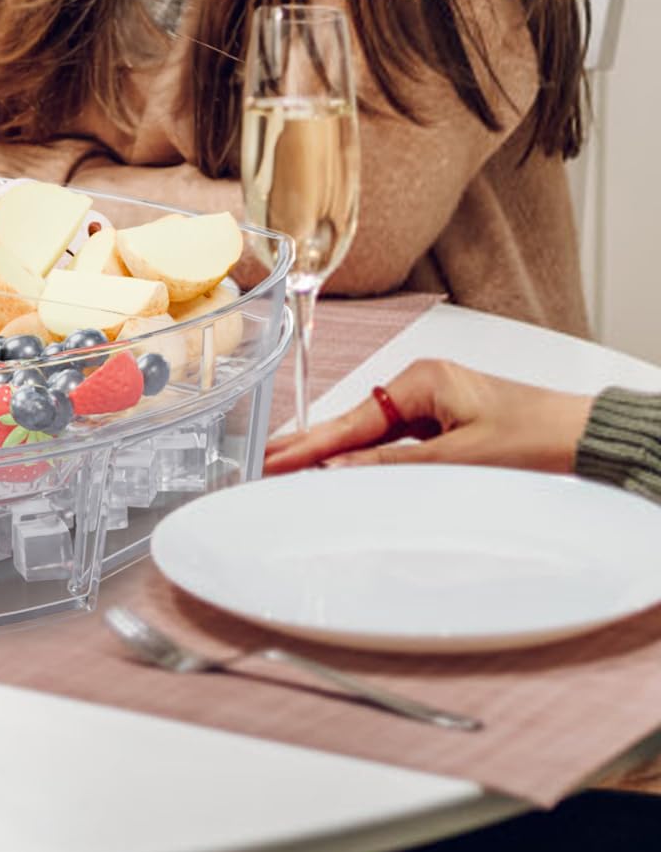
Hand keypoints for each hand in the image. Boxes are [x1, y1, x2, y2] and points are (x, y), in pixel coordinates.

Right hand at [264, 360, 594, 476]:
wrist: (585, 439)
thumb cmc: (536, 438)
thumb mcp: (459, 458)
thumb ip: (395, 464)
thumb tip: (341, 469)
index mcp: (422, 380)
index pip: (353, 420)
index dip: (311, 444)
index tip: (275, 459)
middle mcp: (422, 386)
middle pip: (355, 422)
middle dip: (313, 445)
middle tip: (267, 461)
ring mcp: (432, 405)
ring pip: (372, 434)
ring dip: (338, 453)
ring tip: (292, 468)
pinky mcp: (443, 424)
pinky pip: (393, 443)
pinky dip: (367, 458)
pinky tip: (344, 470)